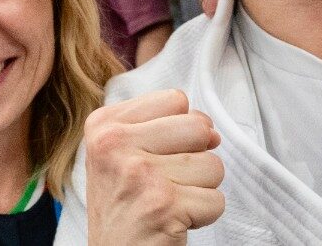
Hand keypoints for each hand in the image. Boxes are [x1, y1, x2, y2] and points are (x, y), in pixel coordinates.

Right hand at [85, 89, 225, 244]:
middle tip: (163, 185)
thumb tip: (212, 131)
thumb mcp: (122, 156)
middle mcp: (115, 144)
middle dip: (195, 160)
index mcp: (103, 125)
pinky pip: (217, 200)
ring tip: (166, 203)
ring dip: (199, 190)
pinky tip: (173, 222)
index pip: (176, 100)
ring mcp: (140, 173)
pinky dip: (203, 216)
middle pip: (199, 128)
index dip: (179, 131)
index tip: (155, 158)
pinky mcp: (163, 205)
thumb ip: (163, 128)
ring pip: (213, 164)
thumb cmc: (122, 210)